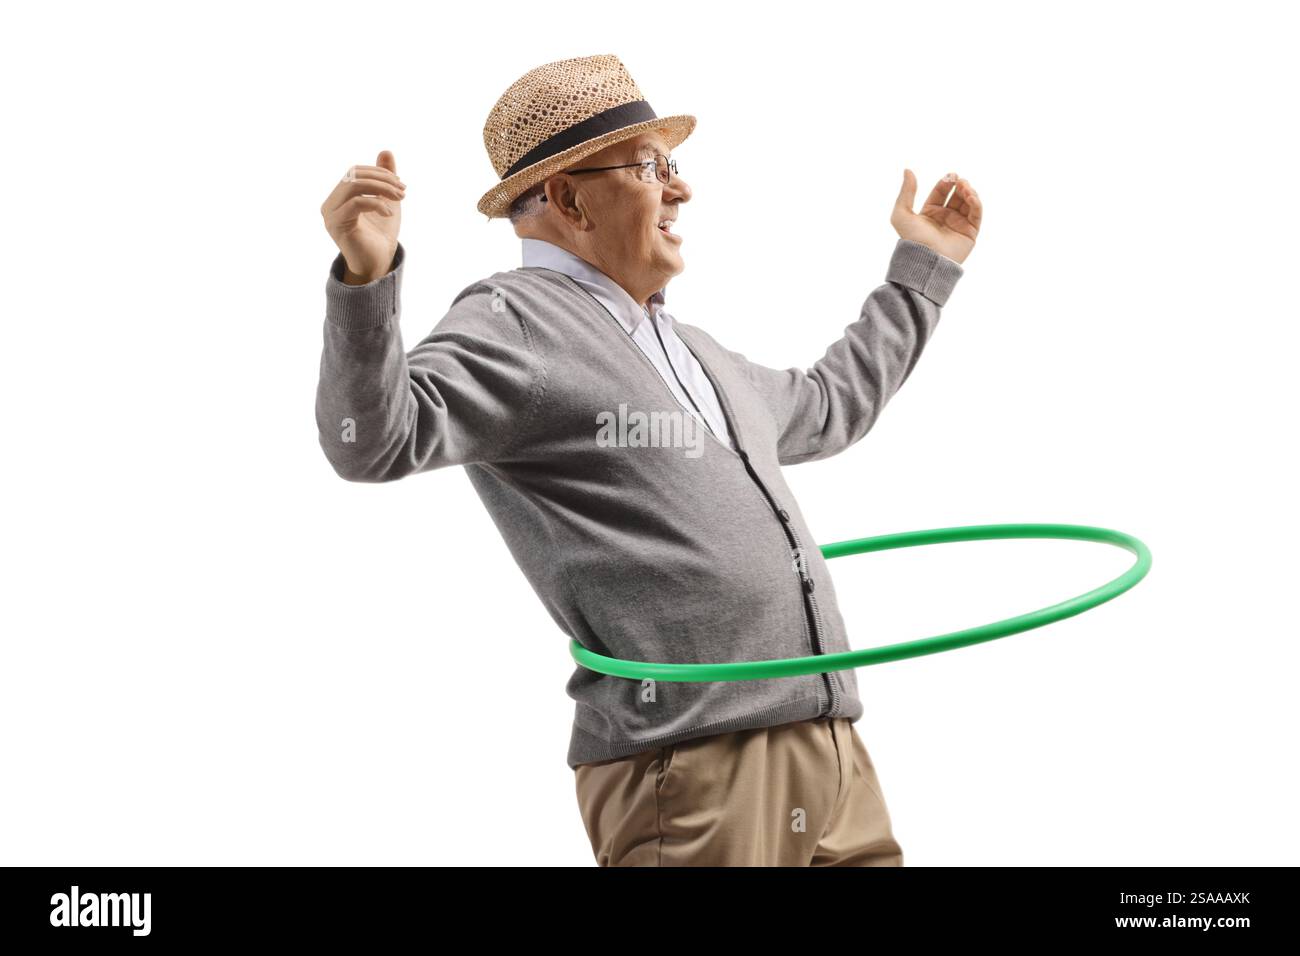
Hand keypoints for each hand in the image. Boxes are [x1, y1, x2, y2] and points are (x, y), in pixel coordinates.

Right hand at [320, 150, 405, 281]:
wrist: (377, 264)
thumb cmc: (380, 235)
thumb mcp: (386, 201)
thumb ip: (384, 178)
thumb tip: (386, 151)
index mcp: (339, 196)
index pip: (355, 172)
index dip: (378, 173)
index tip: (401, 184)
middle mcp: (330, 203)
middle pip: (354, 176)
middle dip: (382, 179)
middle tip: (403, 190)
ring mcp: (330, 214)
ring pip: (354, 186)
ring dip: (382, 189)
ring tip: (400, 199)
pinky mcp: (336, 224)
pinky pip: (356, 203)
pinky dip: (376, 204)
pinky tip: (389, 213)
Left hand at [890, 170, 980, 264]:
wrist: (925, 260)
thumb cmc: (912, 239)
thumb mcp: (901, 213)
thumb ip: (906, 191)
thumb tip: (908, 170)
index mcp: (930, 213)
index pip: (941, 192)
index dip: (946, 182)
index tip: (950, 176)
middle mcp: (945, 218)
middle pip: (956, 195)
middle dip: (959, 185)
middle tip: (959, 181)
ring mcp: (958, 225)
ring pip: (968, 203)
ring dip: (969, 192)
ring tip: (965, 187)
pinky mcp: (970, 233)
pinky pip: (976, 214)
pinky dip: (976, 203)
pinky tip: (971, 196)